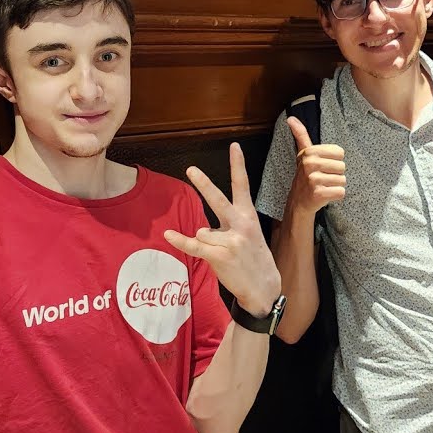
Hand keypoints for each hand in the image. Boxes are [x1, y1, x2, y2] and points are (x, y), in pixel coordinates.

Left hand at [164, 143, 281, 316]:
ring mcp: (231, 240)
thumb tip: (199, 229)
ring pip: (203, 232)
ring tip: (223, 255)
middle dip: (204, 183)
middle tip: (190, 168)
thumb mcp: (249, 235)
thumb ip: (227, 225)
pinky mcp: (220, 255)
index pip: (242, 186)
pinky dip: (180, 241)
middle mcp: (241, 225)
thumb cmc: (253, 258)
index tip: (234, 146)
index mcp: (248, 216)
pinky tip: (169, 235)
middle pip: (218, 199)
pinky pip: (194, 245)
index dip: (238, 165)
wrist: (264, 286)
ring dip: (206, 243)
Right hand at [285, 116, 346, 214]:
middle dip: (335, 174)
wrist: (298, 201)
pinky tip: (325, 194)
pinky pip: (341, 192)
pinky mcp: (318, 194)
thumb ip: (300, 135)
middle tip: (323, 178)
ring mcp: (313, 179)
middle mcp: (310, 164)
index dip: (334, 160)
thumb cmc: (306, 175)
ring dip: (335, 185)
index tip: (323, 166)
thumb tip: (290, 117)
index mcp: (309, 152)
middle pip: (342, 166)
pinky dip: (336, 195)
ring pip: (343, 180)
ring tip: (324, 186)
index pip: (340, 152)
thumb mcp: (303, 154)